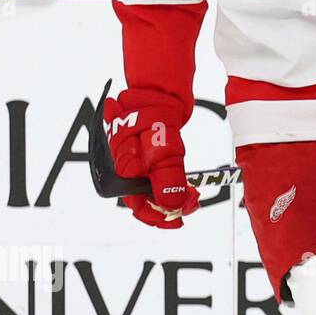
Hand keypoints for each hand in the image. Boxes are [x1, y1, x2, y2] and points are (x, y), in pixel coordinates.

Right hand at [102, 89, 197, 228]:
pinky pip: (157, 178)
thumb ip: (166, 178)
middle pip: (146, 201)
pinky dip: (171, 184)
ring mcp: (135, 164)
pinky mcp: (146, 157)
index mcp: (123, 172)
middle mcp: (126, 171)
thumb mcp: (163, 149)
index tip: (180, 220)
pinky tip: (186, 186)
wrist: (157, 93)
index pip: (138, 205)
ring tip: (192, 196)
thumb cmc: (154, 117)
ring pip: (152, 191)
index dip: (159, 216)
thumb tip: (171, 205)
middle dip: (169, 207)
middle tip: (192, 204)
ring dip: (171, 197)